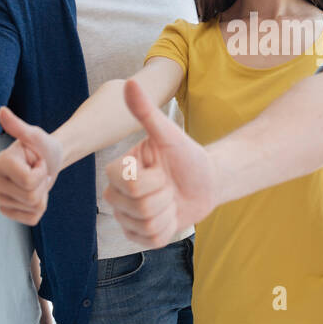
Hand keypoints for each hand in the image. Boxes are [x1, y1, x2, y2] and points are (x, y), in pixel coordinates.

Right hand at [0, 107, 64, 225]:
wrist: (50, 159)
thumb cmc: (42, 146)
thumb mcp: (35, 135)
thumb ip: (18, 126)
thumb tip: (2, 111)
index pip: (28, 180)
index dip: (41, 171)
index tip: (37, 160)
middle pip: (29, 196)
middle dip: (42, 184)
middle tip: (39, 172)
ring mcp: (0, 197)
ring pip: (30, 208)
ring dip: (42, 196)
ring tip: (37, 182)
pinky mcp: (9, 211)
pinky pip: (30, 219)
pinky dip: (40, 209)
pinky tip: (36, 194)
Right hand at [102, 79, 215, 247]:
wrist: (206, 181)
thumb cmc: (187, 155)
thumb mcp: (169, 135)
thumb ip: (147, 112)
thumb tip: (130, 83)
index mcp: (118, 170)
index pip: (130, 184)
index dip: (154, 180)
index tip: (161, 168)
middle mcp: (116, 194)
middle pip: (138, 207)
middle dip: (164, 196)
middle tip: (169, 184)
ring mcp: (126, 217)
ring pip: (145, 225)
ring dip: (168, 212)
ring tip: (171, 198)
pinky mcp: (139, 235)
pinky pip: (151, 240)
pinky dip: (168, 229)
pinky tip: (170, 214)